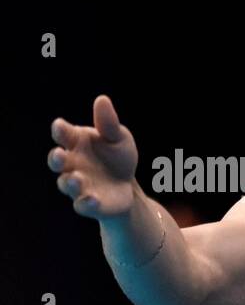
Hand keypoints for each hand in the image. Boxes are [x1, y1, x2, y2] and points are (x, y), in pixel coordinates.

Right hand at [48, 95, 138, 218]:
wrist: (128, 187)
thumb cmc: (117, 158)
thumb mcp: (118, 138)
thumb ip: (108, 123)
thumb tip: (102, 99)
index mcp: (76, 143)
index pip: (63, 134)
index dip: (60, 130)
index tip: (60, 126)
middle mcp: (72, 164)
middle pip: (56, 161)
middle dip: (56, 158)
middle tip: (61, 154)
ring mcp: (79, 185)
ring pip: (66, 184)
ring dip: (70, 182)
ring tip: (77, 178)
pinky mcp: (90, 203)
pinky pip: (82, 205)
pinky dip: (85, 203)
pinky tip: (92, 199)